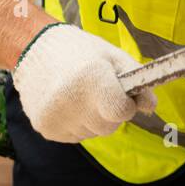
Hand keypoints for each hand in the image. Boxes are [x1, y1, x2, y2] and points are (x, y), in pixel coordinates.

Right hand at [12, 23, 154, 142]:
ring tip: (78, 95)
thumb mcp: (113, 57)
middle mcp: (71, 101)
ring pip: (92, 133)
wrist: (34, 49)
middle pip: (108, 126)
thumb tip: (150, 107)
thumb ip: (137, 82)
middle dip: (110, 113)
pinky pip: (74, 136)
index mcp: (92, 78)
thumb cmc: (80, 51)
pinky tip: (66, 104)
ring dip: (92, 119)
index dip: (126, 105)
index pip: (121, 112)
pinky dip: (76, 124)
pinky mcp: (45, 128)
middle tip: (97, 92)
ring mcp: (56, 117)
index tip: (120, 95)